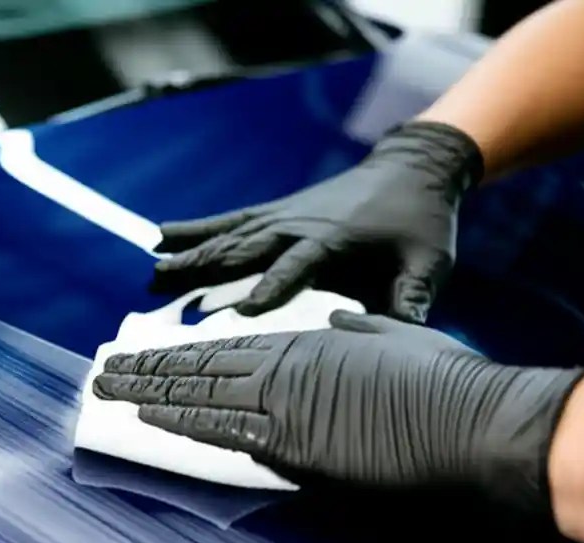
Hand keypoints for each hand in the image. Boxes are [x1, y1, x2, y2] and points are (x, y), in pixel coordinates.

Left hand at [92, 311, 583, 518]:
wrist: (469, 417)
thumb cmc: (444, 379)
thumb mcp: (398, 335)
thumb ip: (363, 329)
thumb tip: (344, 322)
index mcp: (309, 343)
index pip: (229, 348)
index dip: (185, 353)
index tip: (153, 356)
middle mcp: (287, 366)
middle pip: (202, 367)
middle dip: (150, 370)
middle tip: (107, 371)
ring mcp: (286, 403)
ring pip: (200, 392)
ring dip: (150, 392)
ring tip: (110, 389)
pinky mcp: (292, 441)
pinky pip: (223, 429)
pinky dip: (182, 421)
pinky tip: (150, 418)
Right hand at [151, 122, 482, 322]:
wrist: (414, 169)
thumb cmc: (421, 221)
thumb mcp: (428, 261)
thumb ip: (412, 296)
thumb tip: (404, 332)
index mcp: (334, 238)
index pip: (297, 265)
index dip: (272, 286)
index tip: (244, 311)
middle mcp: (298, 224)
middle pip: (246, 247)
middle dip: (207, 266)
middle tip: (167, 284)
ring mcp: (283, 215)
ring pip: (229, 235)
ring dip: (192, 251)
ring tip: (155, 270)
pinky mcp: (276, 212)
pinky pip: (230, 221)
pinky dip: (196, 228)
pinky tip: (161, 235)